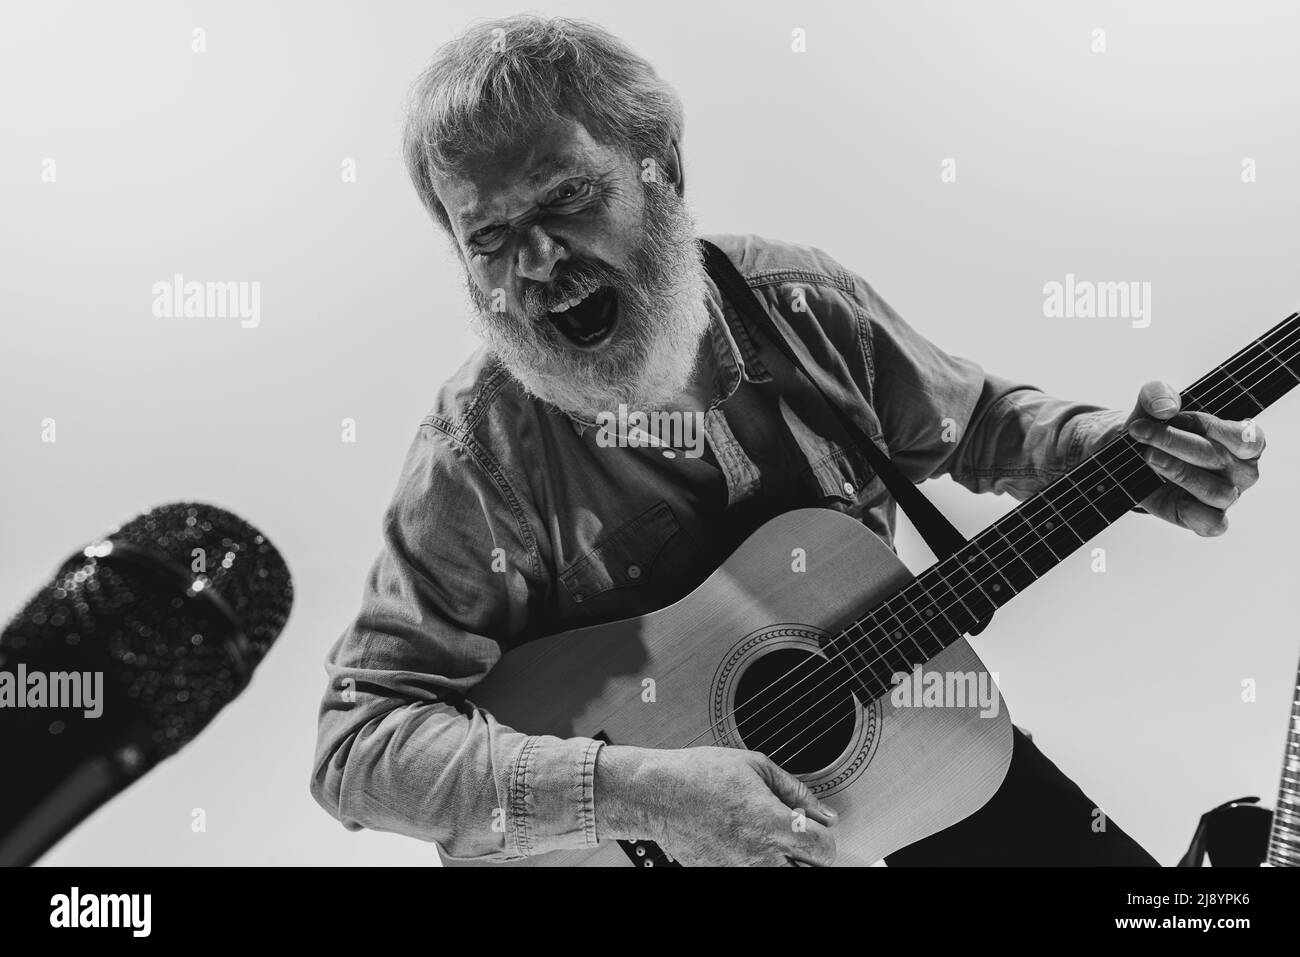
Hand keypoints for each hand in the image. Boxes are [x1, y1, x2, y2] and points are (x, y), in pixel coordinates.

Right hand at [593, 744, 837, 865]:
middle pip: (808, 872)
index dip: (824, 836)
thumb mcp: (755, 766)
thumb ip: (796, 791)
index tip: (814, 827)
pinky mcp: (721, 875)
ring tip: (769, 841)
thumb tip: (824, 813)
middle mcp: (758, 855)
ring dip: (784, 862)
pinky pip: (751, 875)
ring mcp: (739, 870)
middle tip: (794, 836)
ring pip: (782, 877)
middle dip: (808, 854)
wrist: (655, 793)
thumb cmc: (698, 774)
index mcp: (771, 823)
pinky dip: (756, 864)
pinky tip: (745, 845)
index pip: (824, 850)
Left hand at [1121, 381, 1264, 535]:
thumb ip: (1157, 394)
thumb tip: (1166, 407)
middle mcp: (1241, 470)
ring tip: (1148, 457)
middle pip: (1220, 459)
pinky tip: (1163, 492)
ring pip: (1215, 491)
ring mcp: (1227, 497)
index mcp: (1243, 440)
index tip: (1174, 416)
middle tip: (1141, 432)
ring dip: (1177, 472)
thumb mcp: (1150, 404)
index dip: (1207, 425)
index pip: (1245, 437)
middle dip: (1176, 443)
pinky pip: (1211, 523)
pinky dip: (1190, 512)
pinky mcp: (1207, 519)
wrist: (1128, 456)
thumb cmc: (1154, 427)